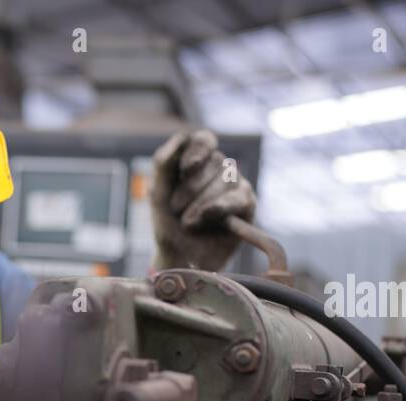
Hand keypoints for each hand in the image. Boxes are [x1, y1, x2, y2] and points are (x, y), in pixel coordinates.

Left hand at [150, 129, 256, 272]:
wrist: (179, 258)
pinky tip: (205, 219)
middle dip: (191, 188)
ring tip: (187, 222)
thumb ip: (164, 163)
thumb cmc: (168, 225)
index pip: (204, 139)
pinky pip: (238, 197)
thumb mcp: (158, 193)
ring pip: (227, 178)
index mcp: (196, 161)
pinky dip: (218, 208)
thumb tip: (182, 137)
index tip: (185, 170)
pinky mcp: (247, 203)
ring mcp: (235, 185)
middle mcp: (218, 169)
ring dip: (201, 203)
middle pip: (214, 161)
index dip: (198, 150)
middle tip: (176, 210)